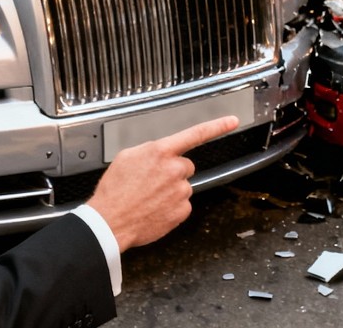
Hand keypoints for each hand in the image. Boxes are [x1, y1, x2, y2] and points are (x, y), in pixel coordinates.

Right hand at [87, 115, 238, 250]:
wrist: (110, 222)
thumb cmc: (114, 191)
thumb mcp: (126, 157)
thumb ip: (150, 150)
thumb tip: (160, 152)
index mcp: (161, 152)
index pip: (195, 134)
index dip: (217, 126)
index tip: (233, 121)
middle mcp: (175, 169)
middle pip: (185, 166)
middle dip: (173, 171)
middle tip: (152, 182)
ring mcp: (181, 191)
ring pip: (183, 186)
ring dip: (170, 190)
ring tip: (148, 198)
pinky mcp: (183, 211)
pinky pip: (182, 204)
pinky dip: (171, 207)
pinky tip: (154, 208)